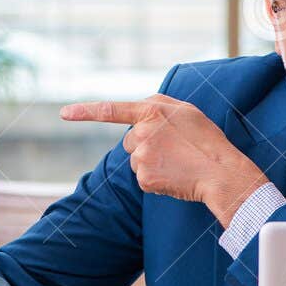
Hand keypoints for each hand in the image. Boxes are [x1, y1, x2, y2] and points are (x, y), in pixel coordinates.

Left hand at [60, 95, 267, 227]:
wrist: (220, 172)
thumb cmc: (207, 140)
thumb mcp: (186, 111)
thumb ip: (159, 106)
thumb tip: (137, 114)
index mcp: (153, 110)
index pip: (112, 110)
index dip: (85, 111)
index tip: (64, 113)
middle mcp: (143, 131)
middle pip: (130, 141)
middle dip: (146, 145)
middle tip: (174, 150)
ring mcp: (142, 155)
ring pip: (136, 160)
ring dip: (152, 163)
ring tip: (177, 163)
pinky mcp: (144, 177)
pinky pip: (143, 179)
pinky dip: (156, 180)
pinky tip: (174, 176)